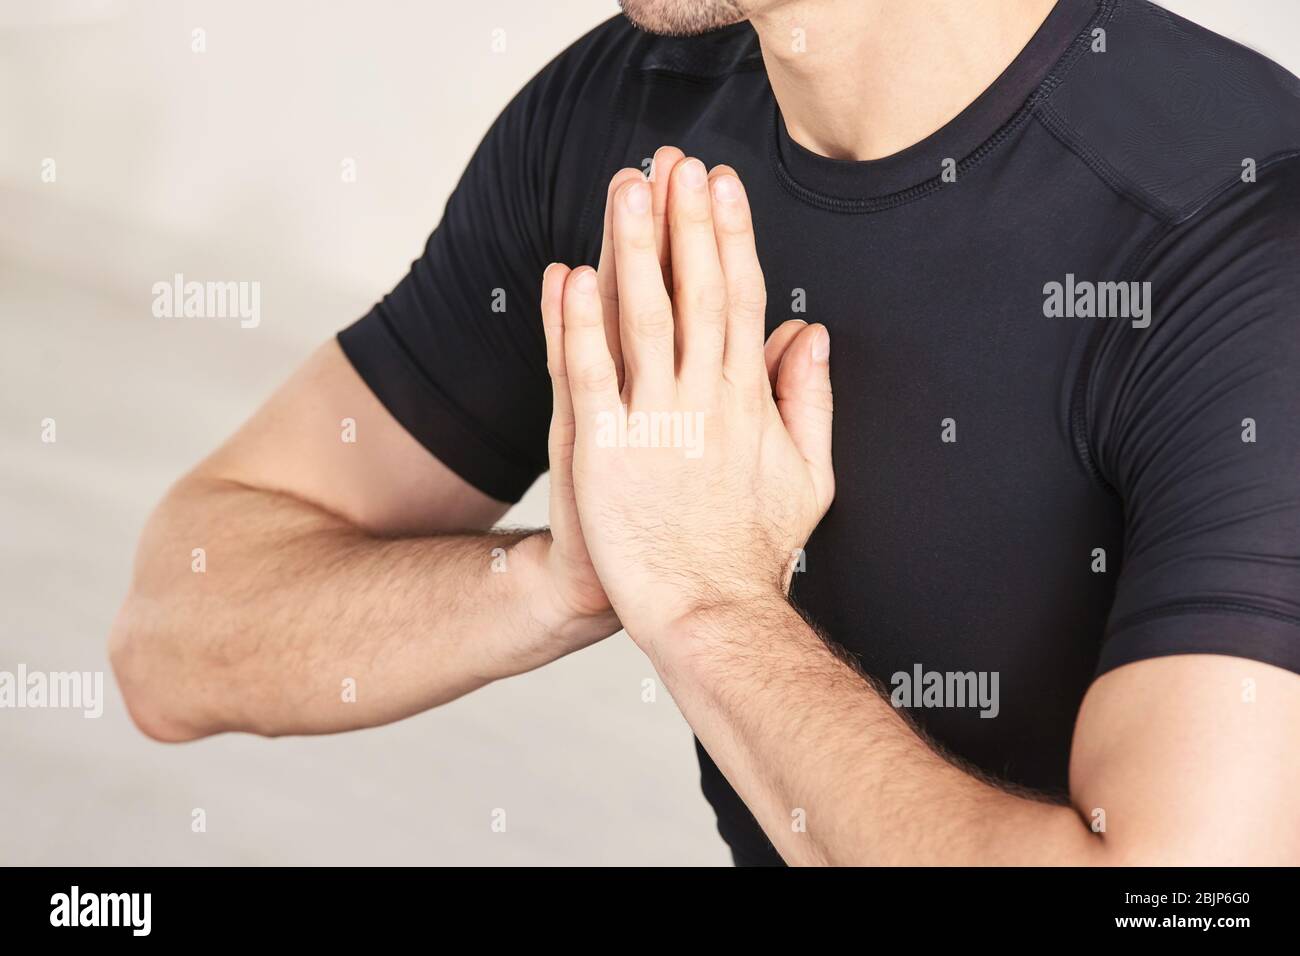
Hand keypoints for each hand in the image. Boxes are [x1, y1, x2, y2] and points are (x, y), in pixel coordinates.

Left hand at [542, 155, 834, 647]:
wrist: (709, 613)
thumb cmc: (753, 549)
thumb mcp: (809, 475)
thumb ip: (809, 400)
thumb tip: (812, 332)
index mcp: (749, 399)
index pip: (742, 298)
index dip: (730, 237)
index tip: (719, 185)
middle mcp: (705, 398)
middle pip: (696, 292)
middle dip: (685, 221)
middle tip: (674, 161)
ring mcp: (654, 421)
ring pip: (643, 317)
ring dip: (635, 248)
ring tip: (626, 188)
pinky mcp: (605, 450)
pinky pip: (590, 375)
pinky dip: (581, 324)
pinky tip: (574, 274)